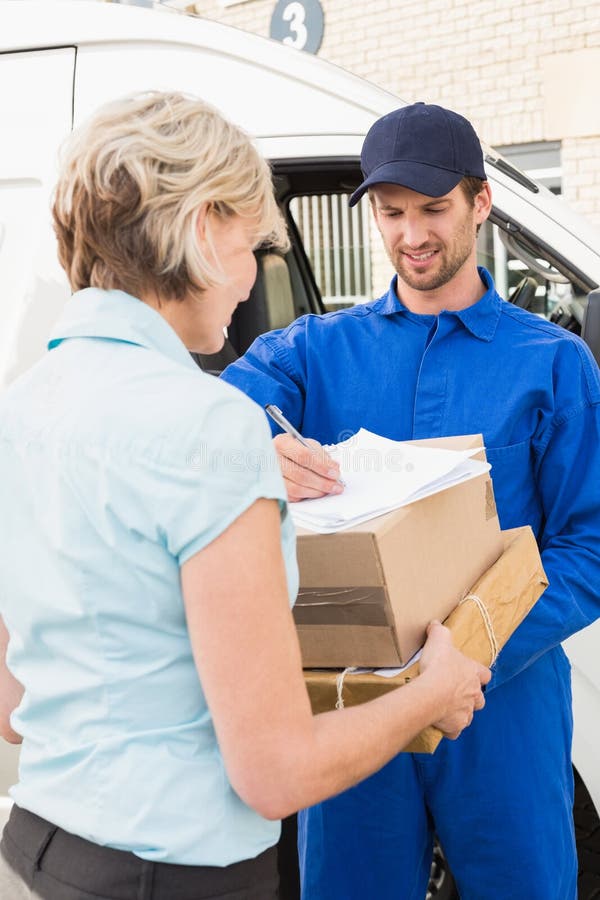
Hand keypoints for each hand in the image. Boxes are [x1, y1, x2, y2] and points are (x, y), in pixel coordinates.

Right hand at [273, 434, 343, 501]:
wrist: (277, 457)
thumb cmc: (294, 450)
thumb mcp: (307, 445)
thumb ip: (321, 455)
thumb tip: (334, 468)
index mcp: (282, 443)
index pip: (303, 456)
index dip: (321, 466)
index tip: (335, 473)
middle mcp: (272, 459)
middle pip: (300, 474)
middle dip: (322, 482)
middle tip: (336, 485)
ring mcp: (269, 476)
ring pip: (295, 488)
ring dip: (316, 492)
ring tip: (328, 490)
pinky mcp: (272, 489)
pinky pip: (292, 496)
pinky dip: (307, 496)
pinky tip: (316, 492)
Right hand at [419, 620, 490, 739]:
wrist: (431, 693)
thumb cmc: (438, 665)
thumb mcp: (439, 639)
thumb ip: (439, 630)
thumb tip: (435, 623)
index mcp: (473, 673)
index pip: (485, 674)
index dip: (479, 674)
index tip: (470, 674)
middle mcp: (474, 695)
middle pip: (480, 699)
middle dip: (471, 697)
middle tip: (455, 692)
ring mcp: (466, 712)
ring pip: (468, 715)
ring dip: (460, 712)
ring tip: (445, 707)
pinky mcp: (456, 726)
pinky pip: (455, 731)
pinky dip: (450, 728)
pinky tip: (440, 723)